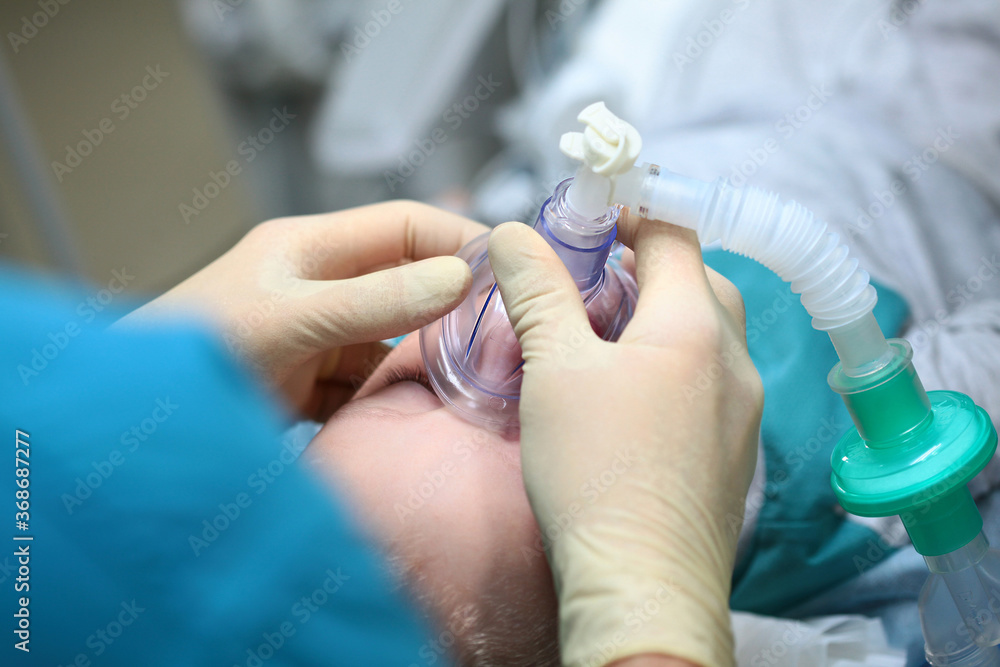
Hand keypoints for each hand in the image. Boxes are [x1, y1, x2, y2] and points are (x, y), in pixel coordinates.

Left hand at [117, 201, 487, 419]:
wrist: (139, 418)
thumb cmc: (196, 347)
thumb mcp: (291, 319)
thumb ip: (375, 303)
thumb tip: (458, 279)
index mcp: (313, 247)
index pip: (405, 226)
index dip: (457, 241)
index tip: (506, 273)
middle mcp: (321, 286)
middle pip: (406, 285)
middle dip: (449, 308)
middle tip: (501, 338)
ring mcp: (318, 336)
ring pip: (394, 340)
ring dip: (425, 361)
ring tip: (471, 386)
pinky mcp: (312, 383)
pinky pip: (370, 384)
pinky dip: (395, 398)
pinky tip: (423, 416)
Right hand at [487, 214, 762, 666]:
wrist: (643, 586)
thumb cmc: (596, 473)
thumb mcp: (553, 368)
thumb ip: (538, 291)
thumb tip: (513, 233)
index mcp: (696, 327)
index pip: (676, 233)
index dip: (631, 213)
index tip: (587, 221)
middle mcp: (735, 362)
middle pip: (698, 281)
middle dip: (647, 265)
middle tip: (590, 279)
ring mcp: (742, 411)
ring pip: (707, 335)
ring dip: (661, 317)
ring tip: (603, 336)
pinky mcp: (733, 452)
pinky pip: (710, 382)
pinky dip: (674, 364)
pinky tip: (629, 396)